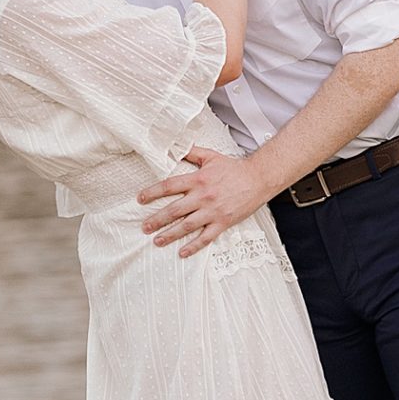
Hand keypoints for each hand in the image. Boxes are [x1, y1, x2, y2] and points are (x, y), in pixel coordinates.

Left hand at [138, 148, 265, 254]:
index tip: (141, 199)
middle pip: (174, 210)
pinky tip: (183, 252)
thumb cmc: (234, 168)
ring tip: (157, 241)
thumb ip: (192, 152)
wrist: (258, 179)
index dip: (153, 193)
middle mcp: (202, 196)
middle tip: (144, 227)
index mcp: (198, 179)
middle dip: (157, 219)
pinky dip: (194, 246)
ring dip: (170, 234)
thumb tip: (176, 147)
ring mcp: (212, 211)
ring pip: (187, 226)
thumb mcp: (211, 156)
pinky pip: (206, 237)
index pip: (169, 186)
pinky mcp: (223, 222)